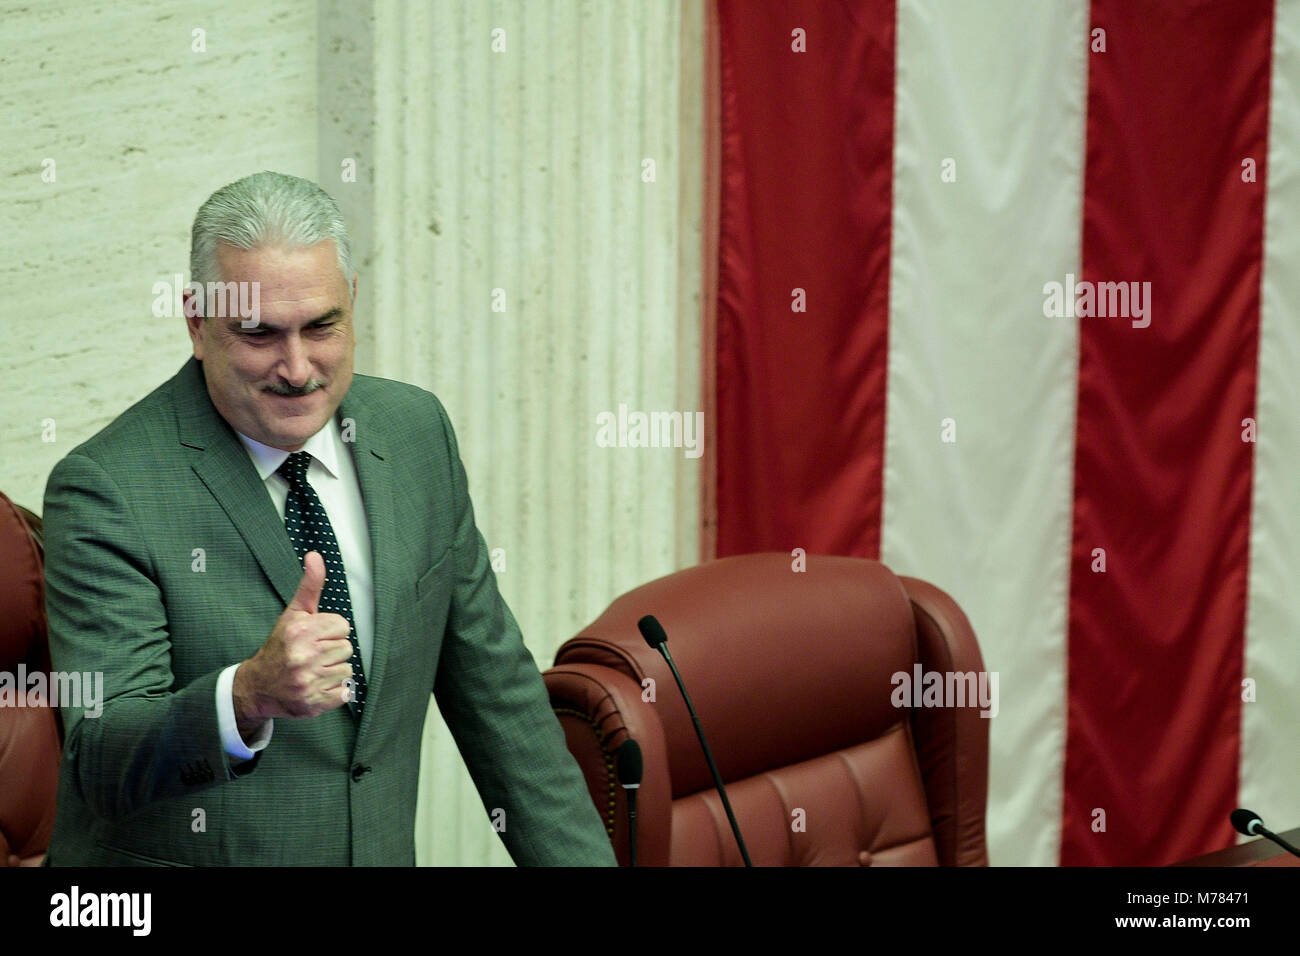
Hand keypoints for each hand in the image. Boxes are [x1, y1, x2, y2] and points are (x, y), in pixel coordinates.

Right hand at [233, 551, 354, 734]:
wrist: (258, 686)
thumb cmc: (280, 646)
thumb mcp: (294, 614)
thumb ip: (309, 585)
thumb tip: (315, 555)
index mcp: (300, 632)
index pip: (343, 626)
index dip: (331, 631)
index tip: (315, 637)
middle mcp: (303, 657)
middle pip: (346, 648)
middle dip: (333, 651)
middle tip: (313, 655)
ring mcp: (308, 683)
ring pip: (347, 671)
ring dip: (333, 671)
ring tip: (313, 670)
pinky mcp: (313, 704)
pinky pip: (344, 693)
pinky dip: (333, 691)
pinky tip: (316, 686)